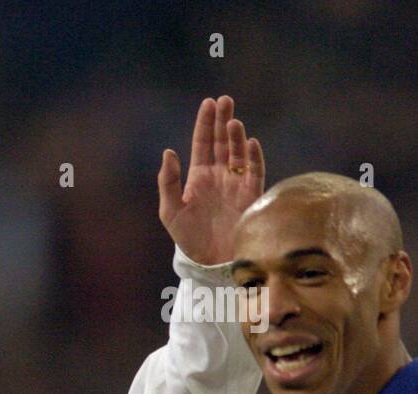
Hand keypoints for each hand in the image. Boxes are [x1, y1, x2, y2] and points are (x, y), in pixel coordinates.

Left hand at [158, 95, 264, 264]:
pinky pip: (254, 171)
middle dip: (223, 121)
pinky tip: (249, 144)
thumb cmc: (187, 238)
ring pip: (238, 153)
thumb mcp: (170, 210)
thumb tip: (169, 152)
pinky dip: (253, 157)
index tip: (209, 103)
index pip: (203, 143)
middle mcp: (219, 175)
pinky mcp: (251, 195)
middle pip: (222, 142)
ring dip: (236, 137)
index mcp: (199, 176)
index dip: (206, 123)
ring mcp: (236, 183)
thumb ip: (168, 182)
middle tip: (225, 101)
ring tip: (233, 122)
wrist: (209, 261)